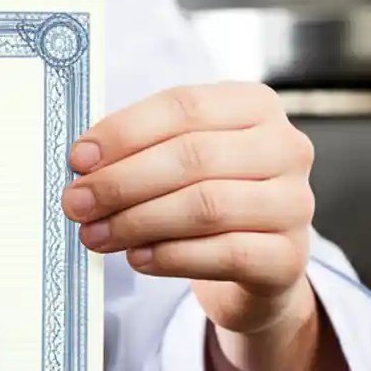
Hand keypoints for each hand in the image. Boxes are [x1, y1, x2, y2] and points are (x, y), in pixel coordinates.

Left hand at [60, 82, 316, 335]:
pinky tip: (136, 257)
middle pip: (194, 157)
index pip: (184, 106)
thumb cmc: (203, 197)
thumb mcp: (176, 160)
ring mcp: (295, 204)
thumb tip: (82, 165)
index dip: (125, 132)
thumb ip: (137, 152)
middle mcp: (285, 148)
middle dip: (122, 182)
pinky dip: (171, 256)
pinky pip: (225, 254)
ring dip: (137, 222)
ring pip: (207, 206)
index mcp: (254, 106)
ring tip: (94, 235)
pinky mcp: (289, 258)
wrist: (253, 265)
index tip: (78, 159)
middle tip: (76, 204)